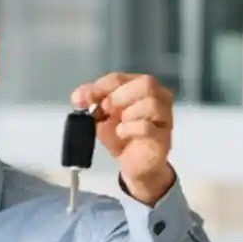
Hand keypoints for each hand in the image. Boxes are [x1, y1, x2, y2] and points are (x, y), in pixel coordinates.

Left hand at [71, 72, 175, 205]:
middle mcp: (157, 98)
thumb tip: (79, 96)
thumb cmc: (121, 135)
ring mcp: (163, 117)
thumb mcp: (100, 116)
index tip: (82, 99)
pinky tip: (122, 133)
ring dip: (127, 113)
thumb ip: (89, 102)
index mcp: (138, 87)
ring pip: (151, 104)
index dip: (99, 87)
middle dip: (119, 96)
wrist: (134, 163)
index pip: (119, 78)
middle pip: (145, 84)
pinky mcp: (163, 137)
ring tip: (118, 125)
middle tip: (105, 110)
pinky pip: (148, 127)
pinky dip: (130, 129)